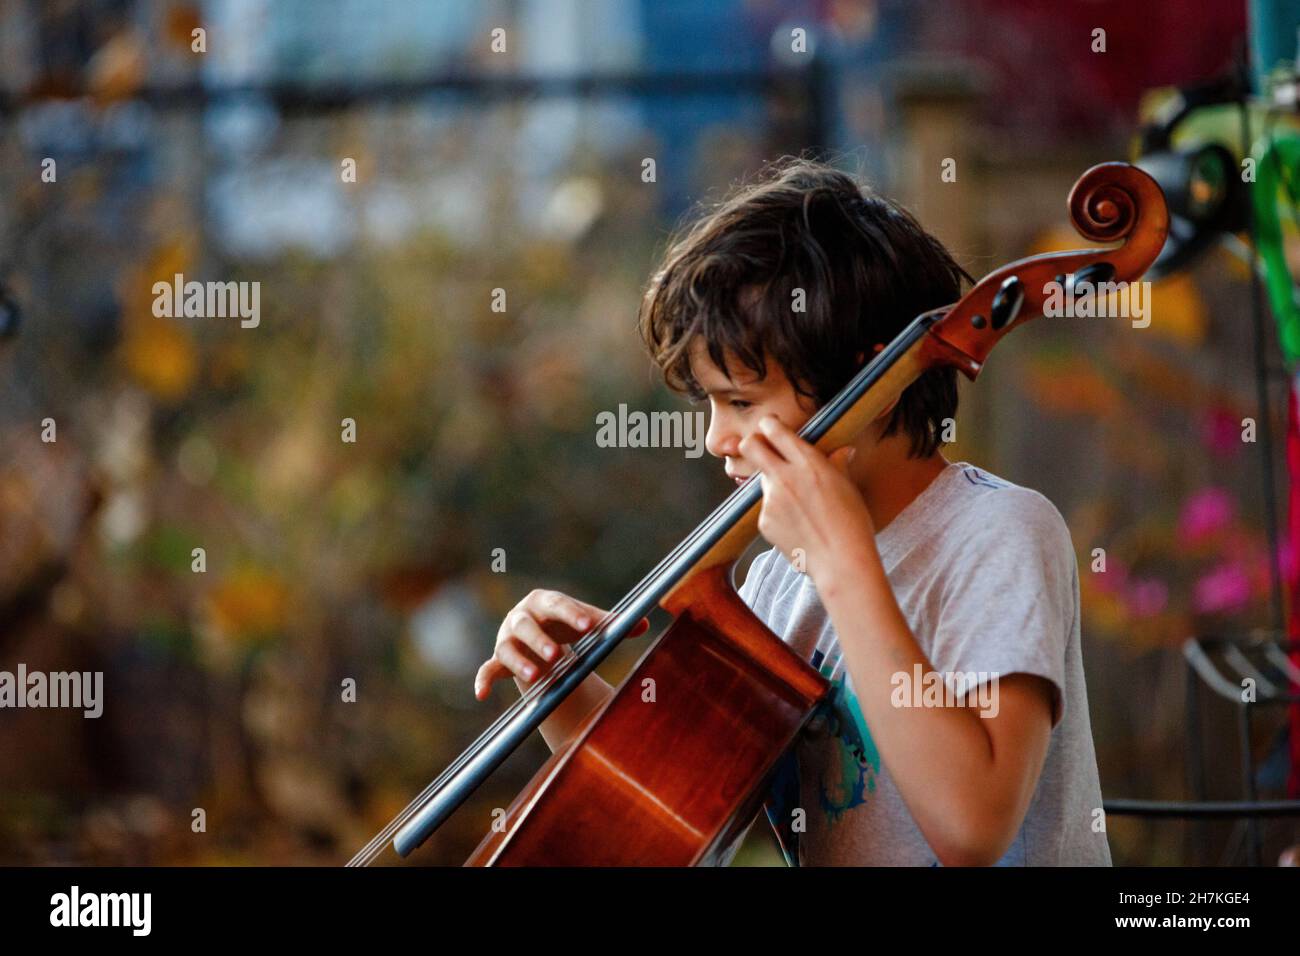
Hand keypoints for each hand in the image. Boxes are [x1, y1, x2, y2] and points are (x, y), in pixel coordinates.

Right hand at [474, 589, 648, 699]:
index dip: (572, 614)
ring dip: (520, 661)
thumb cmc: (567, 625)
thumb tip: (642, 624)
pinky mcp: (498, 660)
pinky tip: (482, 694)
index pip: (557, 604)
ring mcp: (507, 638)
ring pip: (508, 648)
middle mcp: (522, 616)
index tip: (590, 625)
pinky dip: (483, 680)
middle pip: (527, 625)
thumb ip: (611, 624)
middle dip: (540, 640)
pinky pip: (487, 669)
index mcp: (545, 601)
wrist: (541, 637)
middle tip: (557, 654)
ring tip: (536, 676)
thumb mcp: (587, 623)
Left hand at [738, 415, 876, 580]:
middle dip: (752, 442)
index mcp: (808, 462)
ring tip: (801, 507)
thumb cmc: (852, 524)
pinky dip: (778, 512)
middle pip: (749, 446)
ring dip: (775, 486)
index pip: (775, 431)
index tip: (769, 426)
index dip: (769, 425)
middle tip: (760, 449)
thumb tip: (844, 451)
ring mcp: (771, 499)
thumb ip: (838, 465)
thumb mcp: (848, 487)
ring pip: (763, 481)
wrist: (841, 561)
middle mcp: (785, 476)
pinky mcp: (764, 521)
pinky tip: (798, 525)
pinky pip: (767, 508)